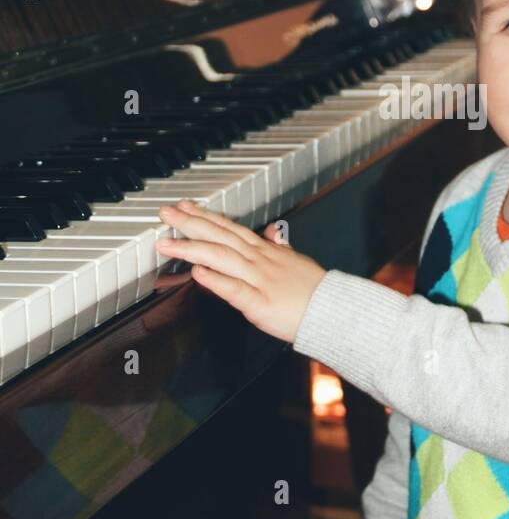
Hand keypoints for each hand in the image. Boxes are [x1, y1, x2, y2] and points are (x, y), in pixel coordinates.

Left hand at [155, 200, 326, 343]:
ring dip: (192, 248)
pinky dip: (215, 279)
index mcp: (265, 251)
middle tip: (166, 214)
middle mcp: (260, 261)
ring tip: (168, 244)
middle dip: (190, 223)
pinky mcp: (260, 304)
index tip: (184, 206)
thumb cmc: (314, 290)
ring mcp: (259, 280)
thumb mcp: (296, 260)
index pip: (230, 228)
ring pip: (222, 258)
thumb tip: (274, 231)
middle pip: (220, 236)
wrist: (333, 311)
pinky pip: (235, 289)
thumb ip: (281, 245)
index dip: (205, 216)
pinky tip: (198, 272)